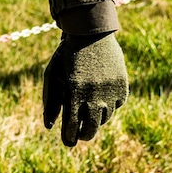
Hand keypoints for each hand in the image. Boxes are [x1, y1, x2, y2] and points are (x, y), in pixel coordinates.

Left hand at [42, 31, 127, 146]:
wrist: (91, 33)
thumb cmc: (68, 55)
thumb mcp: (53, 74)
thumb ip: (51, 100)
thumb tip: (49, 126)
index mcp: (74, 92)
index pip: (73, 125)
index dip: (71, 135)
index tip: (69, 139)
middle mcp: (94, 94)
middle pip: (91, 127)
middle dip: (86, 135)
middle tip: (83, 136)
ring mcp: (110, 90)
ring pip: (105, 117)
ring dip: (98, 119)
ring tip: (93, 119)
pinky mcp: (122, 84)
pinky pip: (117, 104)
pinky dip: (111, 106)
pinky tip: (105, 103)